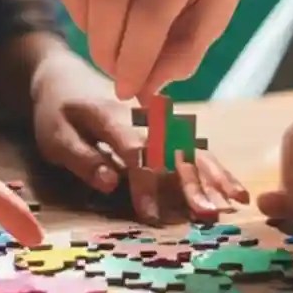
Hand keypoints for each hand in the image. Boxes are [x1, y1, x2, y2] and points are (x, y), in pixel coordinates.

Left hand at [31, 48, 247, 222]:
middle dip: (193, 183)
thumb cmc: (57, 112)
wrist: (65, 76)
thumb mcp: (56, 136)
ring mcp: (160, 121)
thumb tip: (111, 183)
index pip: (135, 151)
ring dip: (215, 175)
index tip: (151, 216)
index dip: (144, 184)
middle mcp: (144, 116)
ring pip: (193, 148)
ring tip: (236, 200)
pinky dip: (216, 170)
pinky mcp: (168, 128)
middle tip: (207, 214)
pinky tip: (235, 191)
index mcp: (113, 115)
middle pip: (174, 149)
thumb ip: (83, 159)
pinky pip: (196, 149)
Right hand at [58, 0, 266, 98]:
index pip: (148, 15)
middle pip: (106, 0)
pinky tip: (108, 16)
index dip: (134, 62)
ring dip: (89, 29)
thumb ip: (186, 48)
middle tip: (121, 75)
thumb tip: (145, 92)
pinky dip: (83, 4)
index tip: (131, 91)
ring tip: (114, 47)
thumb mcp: (222, 2)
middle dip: (107, 51)